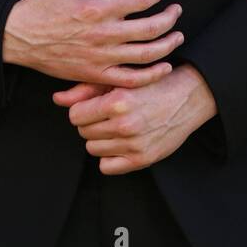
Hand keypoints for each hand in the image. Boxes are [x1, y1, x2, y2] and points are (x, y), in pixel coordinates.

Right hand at [2, 0, 183, 87]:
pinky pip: (130, 80)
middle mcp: (101, 35)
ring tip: (177, 35)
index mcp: (96, 8)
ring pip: (146, 55)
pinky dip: (151, 75)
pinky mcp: (94, 75)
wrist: (19, 37)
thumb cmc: (43, 4)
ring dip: (168, 44)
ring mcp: (99, 58)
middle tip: (176, 10)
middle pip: (150, 28)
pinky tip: (164, 66)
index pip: (140, 0)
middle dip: (170, 17)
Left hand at [51, 64, 216, 172]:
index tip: (95, 106)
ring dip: (101, 139)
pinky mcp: (142, 159)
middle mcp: (125, 124)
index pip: (75, 115)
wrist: (188, 97)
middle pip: (83, 132)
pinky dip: (110, 157)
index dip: (83, 110)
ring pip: (93, 149)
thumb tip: (57, 99)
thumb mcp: (121, 80)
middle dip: (92, 123)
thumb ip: (86, 89)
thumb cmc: (152, 84)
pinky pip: (106, 166)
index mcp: (117, 102)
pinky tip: (121, 143)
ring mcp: (134, 144)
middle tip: (109, 115)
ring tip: (117, 127)